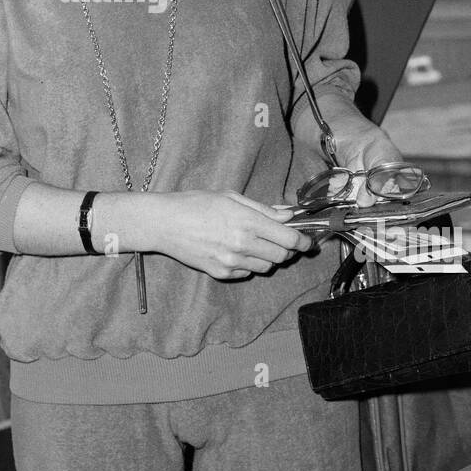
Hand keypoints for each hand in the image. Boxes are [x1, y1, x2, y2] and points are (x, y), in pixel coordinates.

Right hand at [149, 191, 314, 281]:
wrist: (164, 224)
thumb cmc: (195, 203)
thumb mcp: (230, 197)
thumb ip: (262, 209)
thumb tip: (287, 215)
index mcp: (247, 222)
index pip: (289, 239)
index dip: (303, 241)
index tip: (306, 241)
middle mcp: (242, 244)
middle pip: (282, 256)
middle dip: (287, 249)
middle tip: (282, 240)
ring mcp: (231, 262)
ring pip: (266, 267)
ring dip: (268, 257)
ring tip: (255, 243)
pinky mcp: (221, 273)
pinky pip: (247, 272)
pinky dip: (249, 264)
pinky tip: (236, 251)